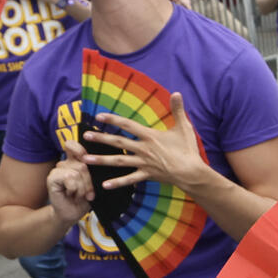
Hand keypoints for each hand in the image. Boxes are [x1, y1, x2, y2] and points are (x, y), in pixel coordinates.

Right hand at [45, 148, 98, 224]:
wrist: (72, 213)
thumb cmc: (84, 198)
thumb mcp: (92, 183)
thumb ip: (91, 171)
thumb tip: (94, 160)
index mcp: (75, 161)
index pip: (73, 145)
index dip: (79, 148)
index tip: (86, 156)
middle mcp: (66, 163)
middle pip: (82, 164)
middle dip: (89, 182)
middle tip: (88, 193)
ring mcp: (58, 170)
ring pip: (77, 172)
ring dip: (82, 188)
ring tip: (79, 195)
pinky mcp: (52, 178)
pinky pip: (68, 177)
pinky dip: (74, 189)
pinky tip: (70, 194)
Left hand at [84, 101, 210, 192]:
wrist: (192, 172)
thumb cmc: (188, 150)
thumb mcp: (184, 127)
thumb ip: (178, 109)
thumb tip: (176, 93)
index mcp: (150, 136)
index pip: (128, 125)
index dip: (113, 119)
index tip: (99, 116)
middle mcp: (143, 149)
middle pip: (118, 143)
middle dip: (101, 139)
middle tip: (85, 136)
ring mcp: (143, 163)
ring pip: (119, 161)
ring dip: (101, 160)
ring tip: (85, 160)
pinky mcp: (147, 175)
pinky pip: (129, 179)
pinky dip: (117, 182)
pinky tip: (105, 185)